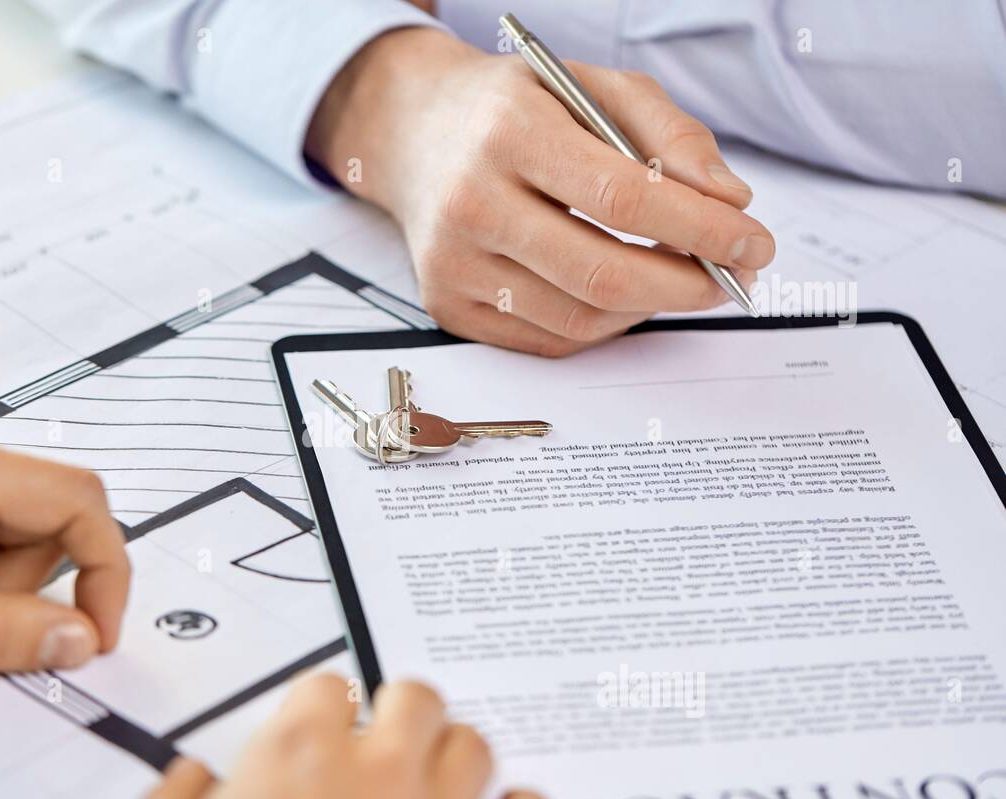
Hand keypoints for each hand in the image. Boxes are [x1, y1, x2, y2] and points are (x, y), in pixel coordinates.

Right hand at [132, 674, 550, 798]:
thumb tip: (186, 781)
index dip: (322, 708)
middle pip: (415, 697)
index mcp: (301, 750)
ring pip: (473, 745)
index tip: (318, 728)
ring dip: (457, 756)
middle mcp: (378, 768)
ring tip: (439, 775)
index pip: (326, 687)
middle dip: (402, 714)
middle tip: (386, 740)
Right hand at [307, 28, 773, 354]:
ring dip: (648, 309)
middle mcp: (470, 202)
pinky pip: (547, 340)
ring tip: (678, 280)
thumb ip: (672, 136)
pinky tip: (621, 295)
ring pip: (578, 320)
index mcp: (509, 132)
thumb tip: (730, 203)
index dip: (700, 229)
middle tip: (731, 278)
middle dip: (686, 285)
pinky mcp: (447, 305)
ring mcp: (453, 264)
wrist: (414, 135)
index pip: (623, 197)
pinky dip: (602, 326)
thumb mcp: (594, 88)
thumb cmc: (515, 110)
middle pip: (602, 273)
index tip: (753, 243)